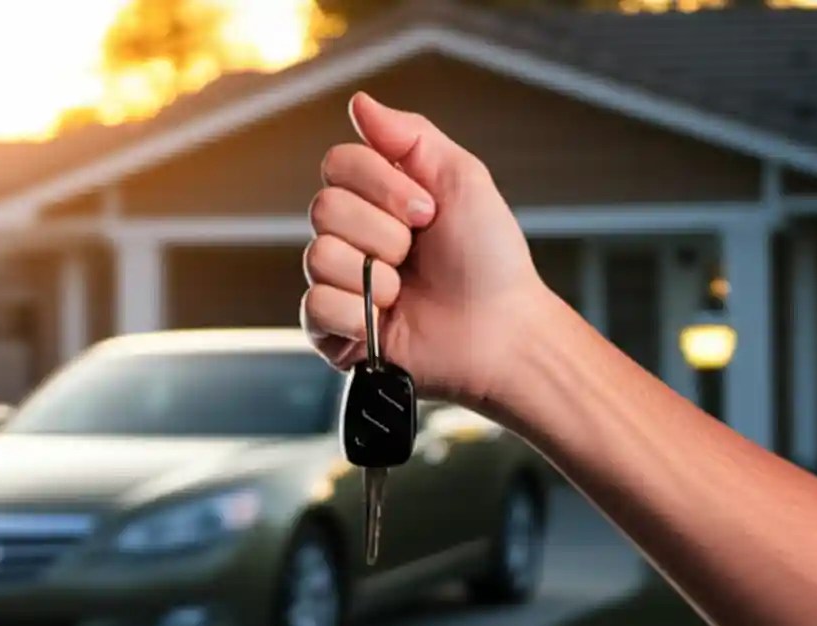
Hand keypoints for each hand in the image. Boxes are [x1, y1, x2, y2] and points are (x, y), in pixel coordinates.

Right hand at [302, 92, 549, 407]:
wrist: (500, 332)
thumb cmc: (489, 261)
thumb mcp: (462, 179)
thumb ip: (410, 136)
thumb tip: (360, 102)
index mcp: (375, 198)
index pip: (336, 164)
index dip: (382, 186)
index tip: (428, 210)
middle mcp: (351, 237)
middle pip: (323, 209)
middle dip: (384, 233)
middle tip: (418, 254)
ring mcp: (338, 283)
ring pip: (319, 257)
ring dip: (376, 277)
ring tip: (406, 292)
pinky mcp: (332, 330)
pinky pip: (315, 306)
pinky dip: (357, 314)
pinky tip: (385, 320)